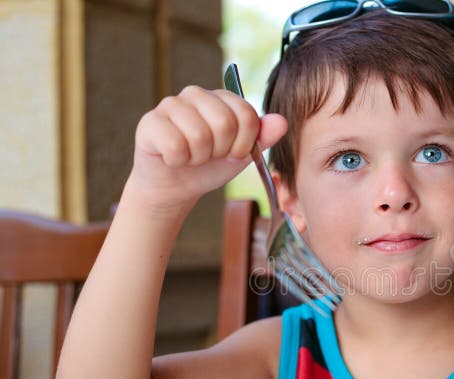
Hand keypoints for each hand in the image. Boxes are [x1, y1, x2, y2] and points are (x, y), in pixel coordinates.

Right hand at [129, 85, 287, 211]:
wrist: (176, 187)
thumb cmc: (210, 166)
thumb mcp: (242, 154)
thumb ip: (263, 137)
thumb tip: (282, 122)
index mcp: (223, 99)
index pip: (247, 115)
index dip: (244, 144)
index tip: (233, 153)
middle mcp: (196, 94)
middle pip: (224, 123)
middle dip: (220, 151)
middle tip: (210, 155)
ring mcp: (170, 104)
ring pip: (199, 135)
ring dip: (198, 158)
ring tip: (192, 157)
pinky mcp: (149, 122)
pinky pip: (175, 145)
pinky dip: (178, 161)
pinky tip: (173, 158)